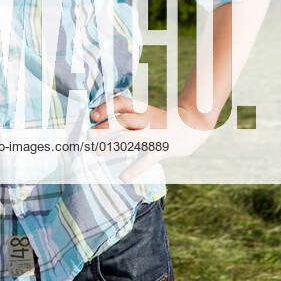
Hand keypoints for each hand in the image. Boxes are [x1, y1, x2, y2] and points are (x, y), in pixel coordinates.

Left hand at [87, 94, 213, 181]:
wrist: (192, 126)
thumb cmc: (161, 122)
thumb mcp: (144, 114)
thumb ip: (126, 118)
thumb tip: (99, 124)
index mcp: (142, 109)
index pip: (122, 103)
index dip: (106, 107)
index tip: (92, 115)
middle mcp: (147, 120)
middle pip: (124, 120)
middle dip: (106, 127)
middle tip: (89, 134)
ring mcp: (156, 135)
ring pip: (133, 138)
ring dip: (115, 144)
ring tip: (98, 150)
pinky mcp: (163, 150)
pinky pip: (147, 160)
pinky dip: (135, 168)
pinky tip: (123, 177)